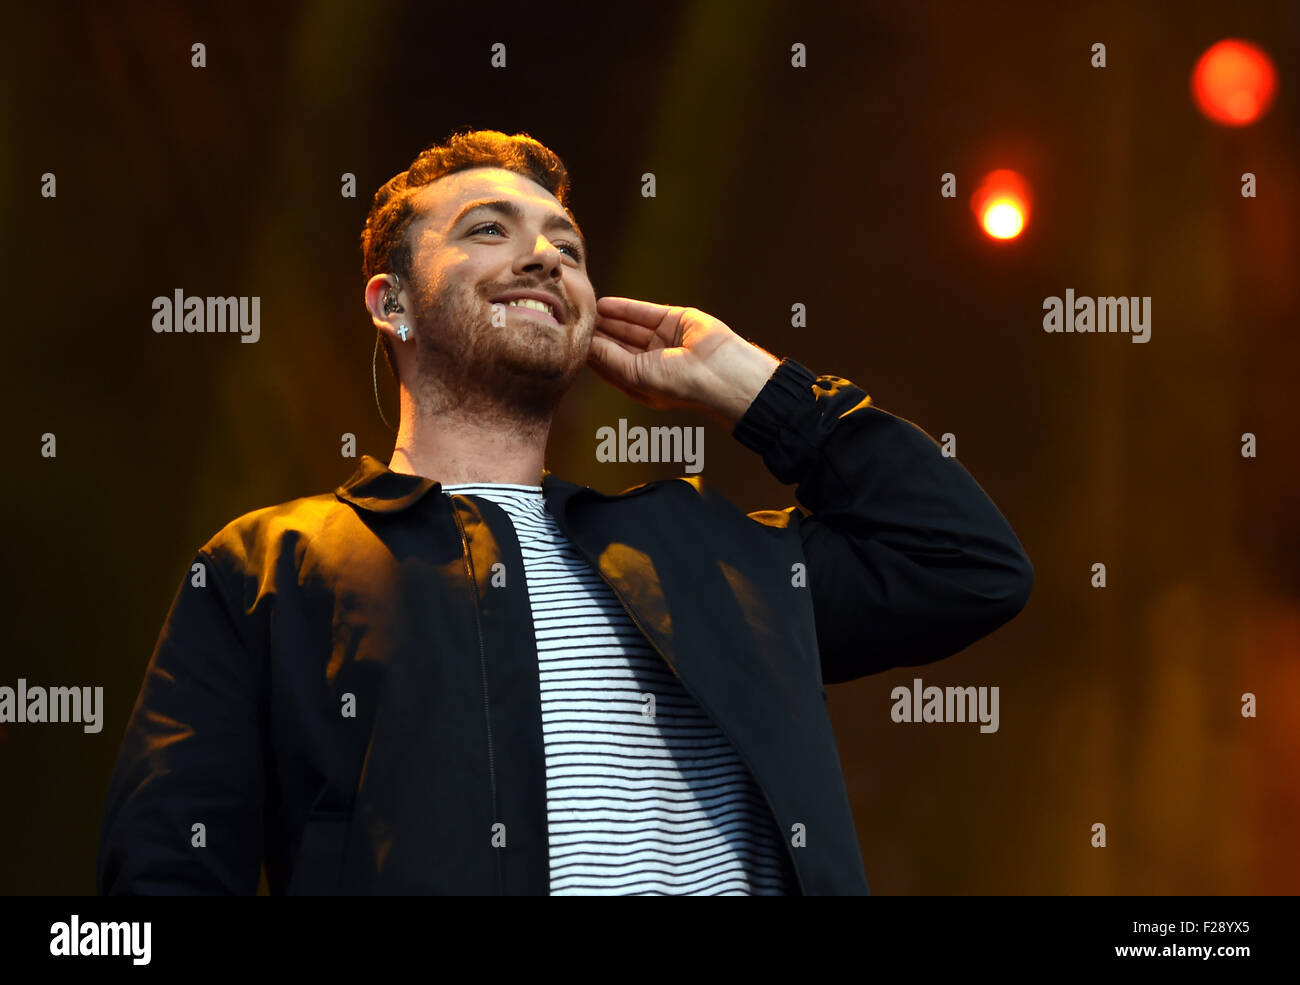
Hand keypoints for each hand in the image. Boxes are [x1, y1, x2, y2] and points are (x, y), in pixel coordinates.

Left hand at [587, 296, 779, 425]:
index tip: (569, 342)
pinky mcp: (675, 321)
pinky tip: (604, 305)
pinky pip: (644, 313)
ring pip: (629, 327)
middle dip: (597, 334)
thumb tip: (584, 346)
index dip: (591, 353)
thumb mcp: (635, 375)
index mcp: (642, 383)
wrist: (720, 373)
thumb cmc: (678, 385)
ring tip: (584, 310)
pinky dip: (625, 308)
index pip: (610, 365)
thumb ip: (608, 358)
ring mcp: (664, 340)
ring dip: (608, 320)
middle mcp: (652, 362)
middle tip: (571, 321)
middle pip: (618, 343)